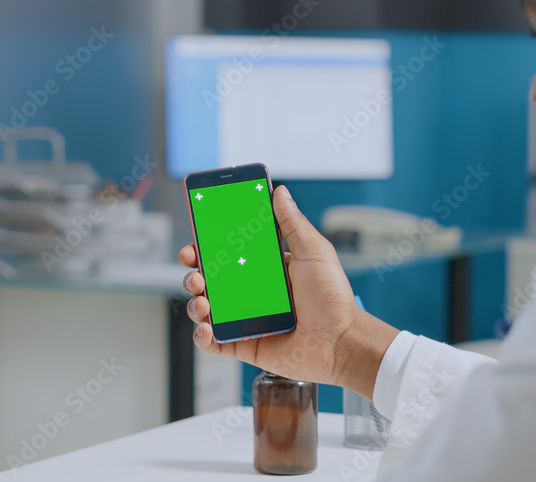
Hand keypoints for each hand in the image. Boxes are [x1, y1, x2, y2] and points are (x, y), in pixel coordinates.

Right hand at [179, 185, 397, 398]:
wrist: (341, 342)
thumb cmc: (332, 298)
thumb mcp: (314, 252)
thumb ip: (292, 223)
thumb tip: (279, 192)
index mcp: (266, 268)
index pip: (230, 252)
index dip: (209, 244)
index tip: (198, 235)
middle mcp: (252, 292)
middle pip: (211, 279)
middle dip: (195, 271)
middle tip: (194, 267)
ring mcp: (246, 318)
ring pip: (206, 308)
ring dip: (195, 302)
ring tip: (203, 300)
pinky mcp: (244, 344)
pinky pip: (213, 342)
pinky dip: (202, 336)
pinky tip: (206, 328)